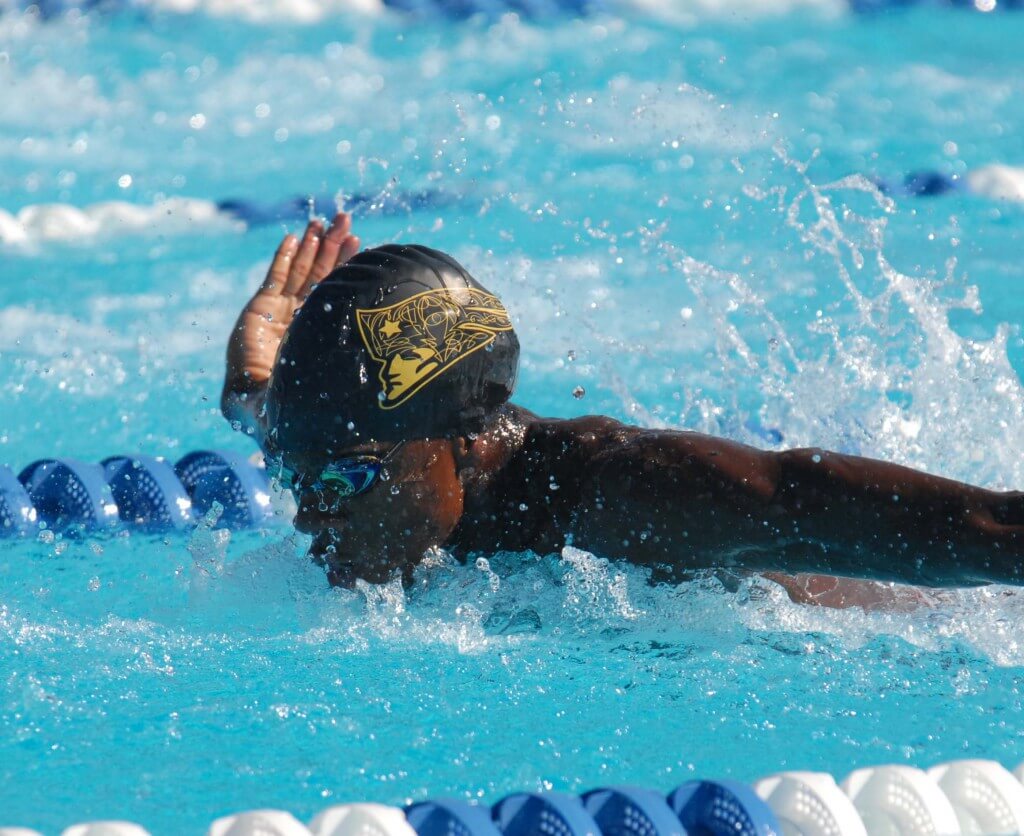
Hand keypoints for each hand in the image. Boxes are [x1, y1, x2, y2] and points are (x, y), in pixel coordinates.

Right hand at [223, 213, 359, 400]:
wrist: (261, 407)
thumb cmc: (299, 398)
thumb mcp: (335, 372)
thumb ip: (355, 360)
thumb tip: (396, 353)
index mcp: (324, 327)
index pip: (337, 288)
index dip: (347, 265)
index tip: (362, 243)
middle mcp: (304, 316)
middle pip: (320, 272)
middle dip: (331, 245)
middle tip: (345, 219)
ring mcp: (281, 310)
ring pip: (299, 270)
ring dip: (311, 244)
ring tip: (323, 222)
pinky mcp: (259, 309)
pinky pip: (275, 278)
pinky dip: (284, 257)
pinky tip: (296, 238)